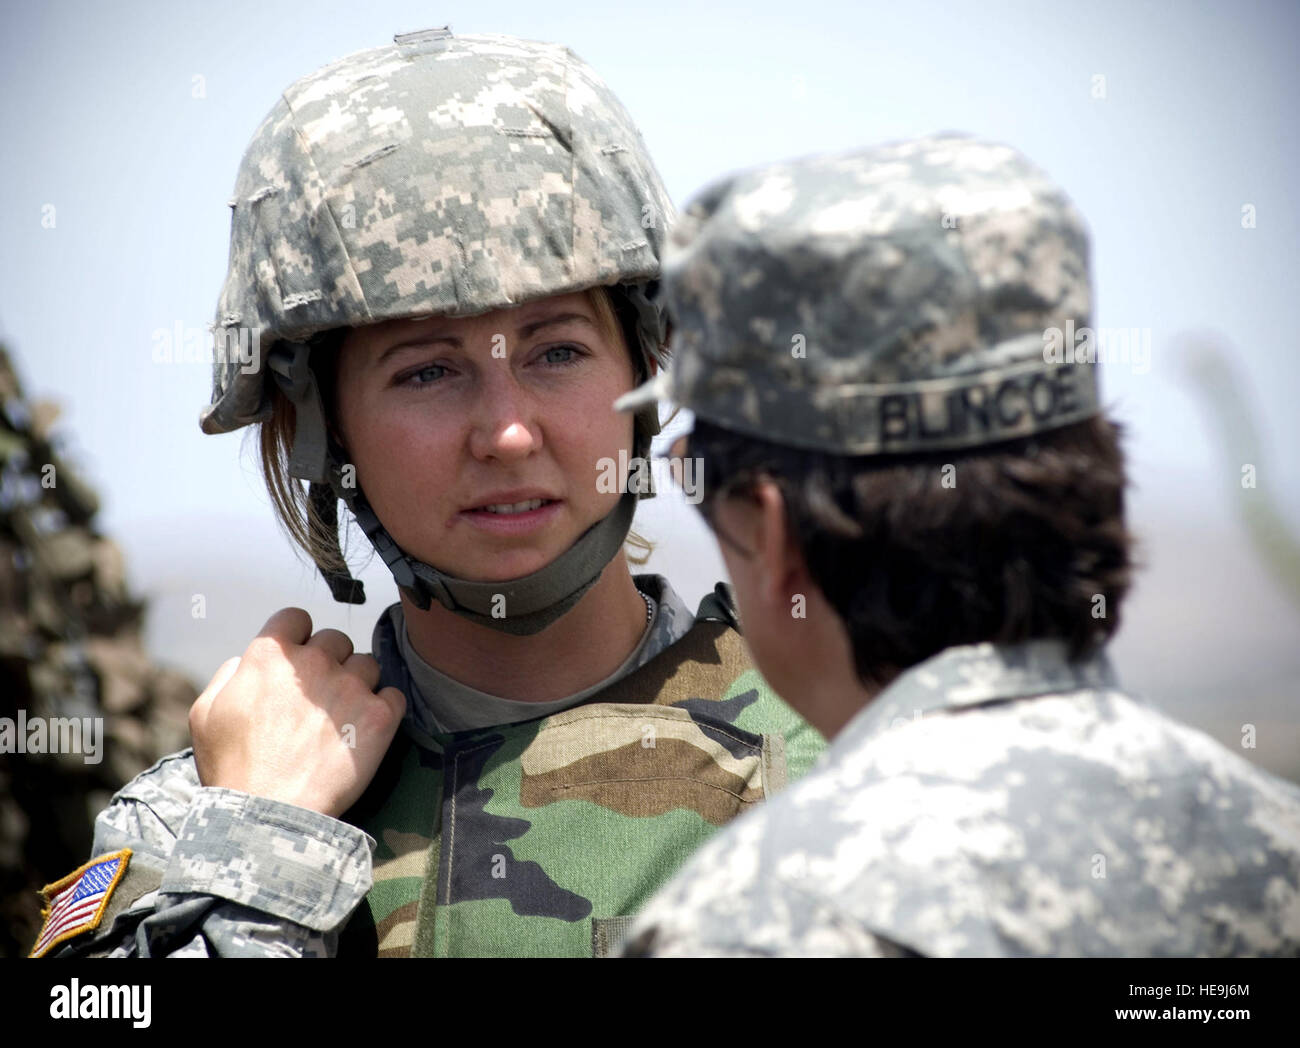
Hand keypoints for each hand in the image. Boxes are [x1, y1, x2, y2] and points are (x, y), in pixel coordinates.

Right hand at [189, 607, 405, 818]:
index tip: (297, 658)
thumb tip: (246, 660)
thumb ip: (228, 675)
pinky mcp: (379, 717)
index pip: (296, 617)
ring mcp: (350, 688)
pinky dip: (385, 708)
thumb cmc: (233, 770)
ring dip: (359, 684)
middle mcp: (314, 663)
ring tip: (342, 717)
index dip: (297, 637)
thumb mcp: (205, 714)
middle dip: (330, 662)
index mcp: (271, 655)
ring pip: (368, 664)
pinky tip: (366, 728)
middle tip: (319, 697)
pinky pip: (394, 695)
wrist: (268, 817)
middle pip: (336, 640)